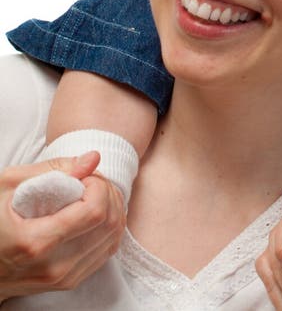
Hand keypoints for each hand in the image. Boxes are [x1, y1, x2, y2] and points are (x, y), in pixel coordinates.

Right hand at [0, 152, 124, 300]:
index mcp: (36, 241)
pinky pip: (108, 251)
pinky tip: (96, 212)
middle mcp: (55, 266)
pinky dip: (110, 226)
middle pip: (109, 223)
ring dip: (113, 208)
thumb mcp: (9, 186)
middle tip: (90, 181)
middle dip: (108, 192)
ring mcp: (65, 278)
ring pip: (114, 237)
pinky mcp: (71, 281)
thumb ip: (53, 169)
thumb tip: (93, 159)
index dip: (98, 185)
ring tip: (93, 194)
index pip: (95, 211)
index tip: (84, 176)